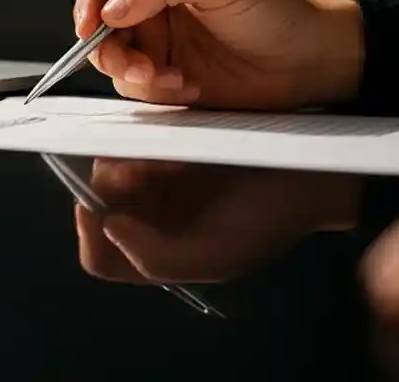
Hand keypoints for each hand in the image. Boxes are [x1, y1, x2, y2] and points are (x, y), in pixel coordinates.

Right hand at [74, 0, 364, 108]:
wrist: (310, 63)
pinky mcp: (164, 74)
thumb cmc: (277, 12)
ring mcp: (156, 39)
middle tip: (135, 64)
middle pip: (97, 19)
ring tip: (169, 77)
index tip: (91, 24)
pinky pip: (134, 86)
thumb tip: (111, 7)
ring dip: (132, 72)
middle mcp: (151, 1)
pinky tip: (187, 86)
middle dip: (108, 45)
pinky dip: (154, 90)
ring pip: (110, 56)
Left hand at [76, 158, 361, 283]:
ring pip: (109, 169)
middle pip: (96, 206)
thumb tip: (110, 226)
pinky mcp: (164, 148)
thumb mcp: (217, 256)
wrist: (307, 174)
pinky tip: (170, 141)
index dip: (91, 234)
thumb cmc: (264, 219)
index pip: (98, 258)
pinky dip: (142, 140)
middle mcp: (147, 222)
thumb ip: (156, 257)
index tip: (105, 205)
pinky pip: (131, 142)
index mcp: (155, 256)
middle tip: (143, 170)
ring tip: (165, 157)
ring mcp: (154, 184)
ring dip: (127, 160)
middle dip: (110, 188)